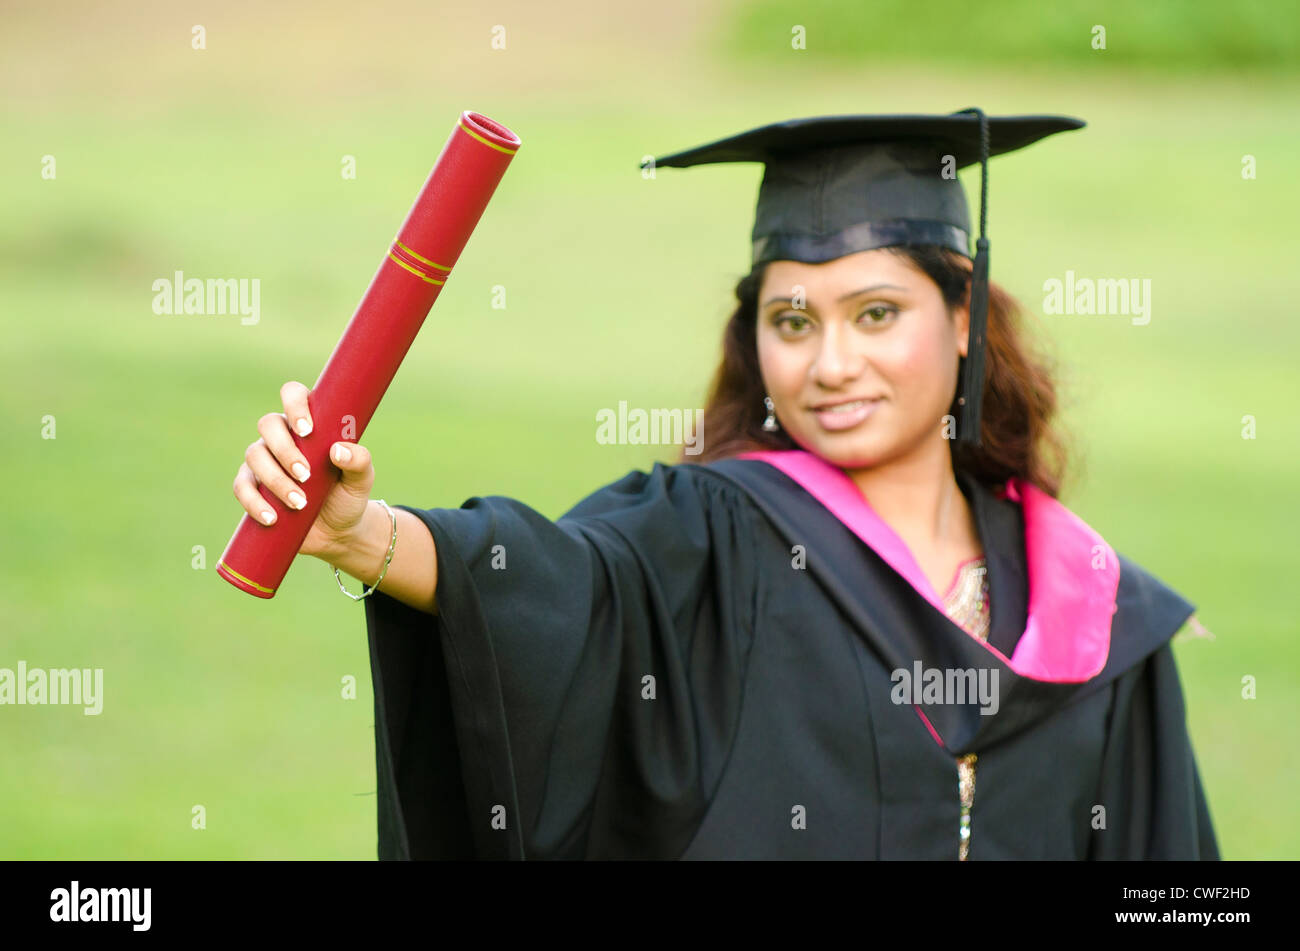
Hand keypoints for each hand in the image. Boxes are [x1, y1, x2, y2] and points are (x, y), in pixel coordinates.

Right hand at [231, 380, 375, 558]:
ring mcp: (264, 460)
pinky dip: (254, 501)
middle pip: (268, 424)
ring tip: (300, 503)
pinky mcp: (253, 486)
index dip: (296, 405)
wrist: (336, 532)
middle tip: (306, 475)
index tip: (307, 430)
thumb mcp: (361, 480)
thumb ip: (358, 461)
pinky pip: (242, 486)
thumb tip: (338, 450)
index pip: (294, 395)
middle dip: (285, 450)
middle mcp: (282, 437)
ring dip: (276, 480)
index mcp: (310, 424)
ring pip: (254, 455)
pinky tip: (272, 517)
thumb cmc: (348, 496)